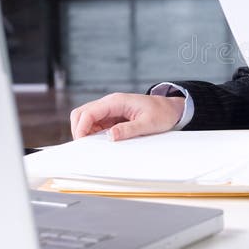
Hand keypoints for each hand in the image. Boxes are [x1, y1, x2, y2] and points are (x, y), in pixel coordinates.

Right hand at [70, 92, 184, 141]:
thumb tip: (111, 136)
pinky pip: (95, 123)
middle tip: (84, 146)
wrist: (170, 108)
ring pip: (86, 117)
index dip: (81, 128)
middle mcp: (110, 103)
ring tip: (91, 146)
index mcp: (116, 101)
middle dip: (78, 129)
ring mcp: (110, 109)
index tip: (82, 143)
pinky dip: (92, 132)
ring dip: (84, 131)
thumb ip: (130, 129)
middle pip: (82, 112)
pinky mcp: (112, 116)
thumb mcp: (148, 124)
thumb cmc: (162, 113)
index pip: (89, 112)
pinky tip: (98, 142)